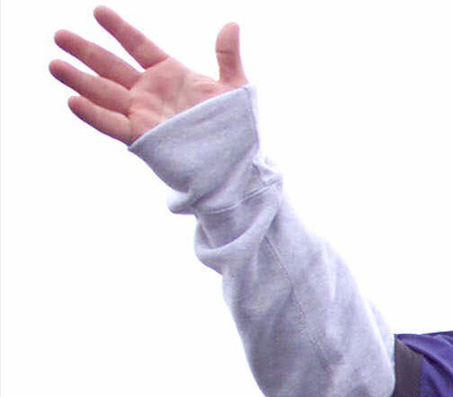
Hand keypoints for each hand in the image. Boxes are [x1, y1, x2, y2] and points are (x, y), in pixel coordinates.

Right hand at [51, 6, 245, 145]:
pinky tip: (72, 101)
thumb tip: (231, 24)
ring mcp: (143, 114)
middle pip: (111, 67)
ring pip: (104, 93)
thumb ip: (227, 56)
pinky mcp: (142, 138)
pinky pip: (113, 124)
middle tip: (59, 35)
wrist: (238, 166)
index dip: (119, 30)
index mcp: (170, 74)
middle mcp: (150, 92)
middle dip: (85, 51)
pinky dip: (93, 114)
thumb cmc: (236, 128)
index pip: (138, 46)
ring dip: (79, 80)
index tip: (98, 11)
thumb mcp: (235, 87)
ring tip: (54, 64)